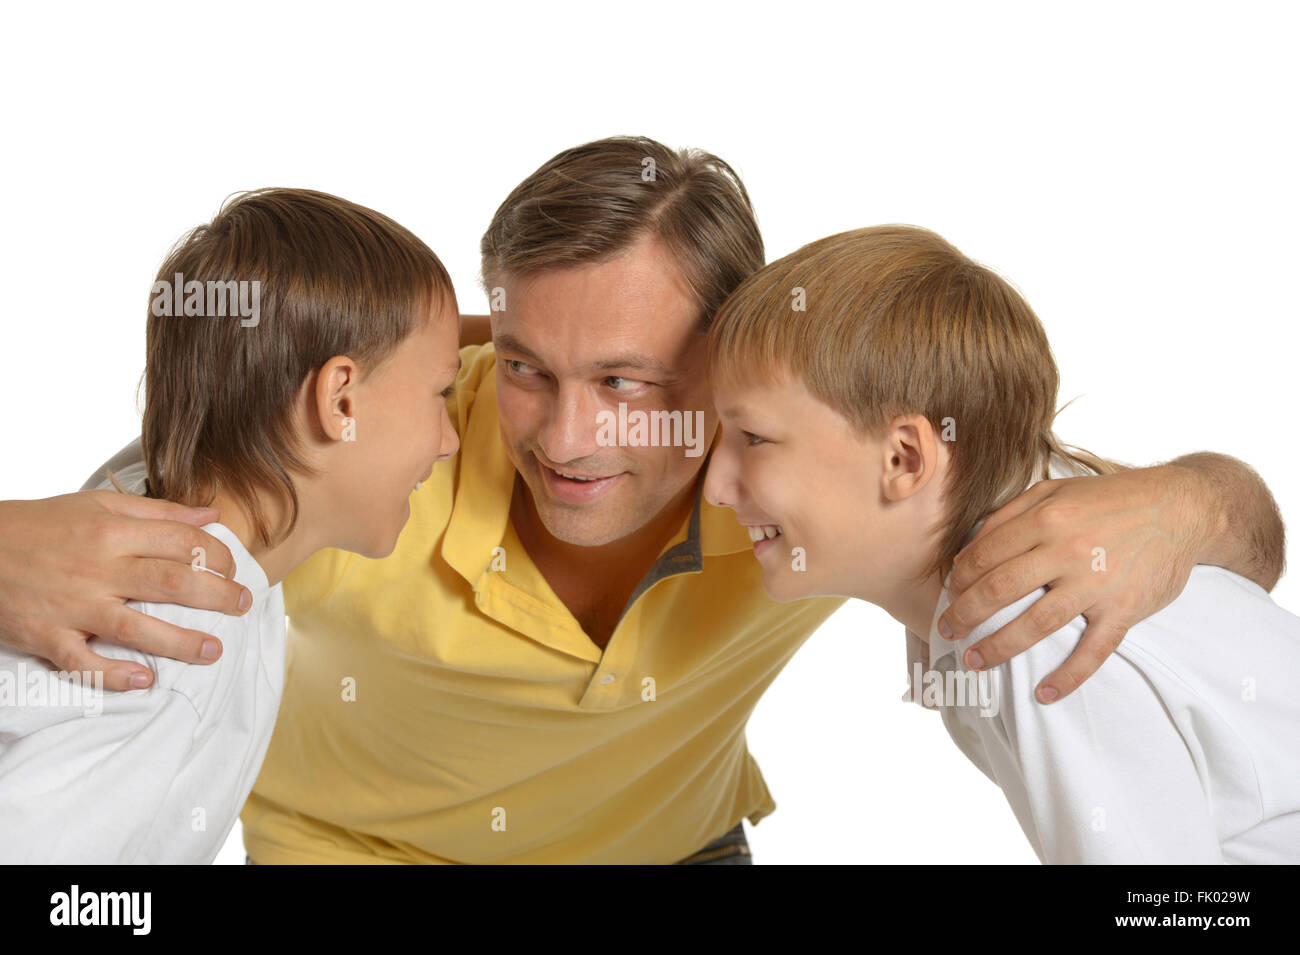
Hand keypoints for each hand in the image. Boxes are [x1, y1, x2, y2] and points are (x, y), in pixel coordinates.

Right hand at [0, 490, 252, 690]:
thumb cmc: (41, 526)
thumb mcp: (97, 506)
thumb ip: (158, 512)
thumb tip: (211, 516)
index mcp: (112, 533)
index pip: (181, 543)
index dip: (217, 557)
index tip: (234, 570)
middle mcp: (97, 569)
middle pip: (171, 583)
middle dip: (217, 597)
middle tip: (243, 606)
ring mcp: (72, 606)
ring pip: (137, 628)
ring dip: (181, 642)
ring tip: (214, 650)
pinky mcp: (46, 636)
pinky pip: (84, 662)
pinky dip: (115, 674)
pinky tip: (146, 680)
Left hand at [937, 465, 1208, 702]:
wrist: (1182, 508)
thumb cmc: (1111, 499)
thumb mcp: (1055, 490)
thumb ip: (1010, 514)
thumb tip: (969, 548)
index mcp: (1045, 519)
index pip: (985, 555)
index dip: (959, 579)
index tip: (948, 594)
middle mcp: (1067, 551)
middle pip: (999, 590)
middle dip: (965, 615)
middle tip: (947, 631)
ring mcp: (1096, 584)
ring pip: (1036, 624)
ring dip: (998, 647)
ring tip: (974, 661)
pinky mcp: (1124, 610)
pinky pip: (1092, 652)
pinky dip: (1067, 677)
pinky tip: (1043, 694)